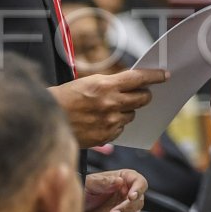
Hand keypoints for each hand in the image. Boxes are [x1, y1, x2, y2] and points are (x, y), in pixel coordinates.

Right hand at [51, 68, 167, 147]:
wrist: (46, 118)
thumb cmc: (64, 98)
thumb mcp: (87, 83)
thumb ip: (111, 84)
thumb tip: (132, 86)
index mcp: (105, 85)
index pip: (138, 78)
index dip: (154, 76)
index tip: (164, 75)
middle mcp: (110, 103)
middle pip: (142, 99)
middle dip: (145, 95)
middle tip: (143, 93)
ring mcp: (109, 122)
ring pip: (131, 115)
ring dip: (126, 111)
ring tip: (109, 108)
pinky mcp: (105, 136)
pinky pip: (120, 129)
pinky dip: (115, 124)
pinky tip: (100, 120)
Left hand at [84, 169, 147, 211]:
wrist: (79, 209)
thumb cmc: (85, 192)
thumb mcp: (89, 183)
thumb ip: (103, 181)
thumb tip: (118, 181)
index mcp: (124, 180)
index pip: (139, 182)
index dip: (138, 189)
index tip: (131, 196)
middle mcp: (127, 195)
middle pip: (137, 203)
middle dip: (125, 210)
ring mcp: (126, 210)